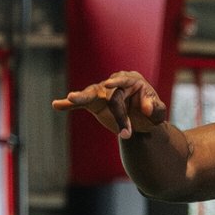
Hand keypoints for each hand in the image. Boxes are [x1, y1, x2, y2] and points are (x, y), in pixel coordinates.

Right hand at [52, 71, 169, 140]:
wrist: (141, 121)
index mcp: (132, 80)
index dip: (117, 83)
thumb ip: (157, 109)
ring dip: (80, 97)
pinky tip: (56, 105)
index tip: (109, 85)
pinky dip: (69, 105)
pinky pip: (81, 104)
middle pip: (110, 95)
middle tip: (127, 134)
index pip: (124, 82)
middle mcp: (115, 83)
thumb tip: (147, 108)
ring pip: (91, 94)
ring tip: (70, 98)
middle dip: (118, 115)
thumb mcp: (157, 113)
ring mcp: (102, 92)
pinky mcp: (94, 102)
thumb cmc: (150, 113)